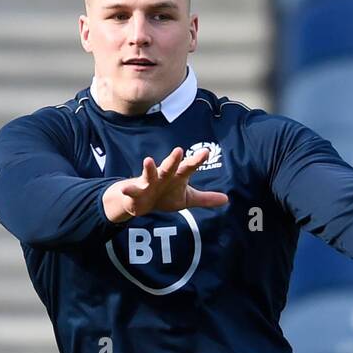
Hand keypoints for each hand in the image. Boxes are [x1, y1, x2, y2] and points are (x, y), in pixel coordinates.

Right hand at [102, 146, 228, 222]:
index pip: (189, 167)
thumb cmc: (166, 196)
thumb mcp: (187, 198)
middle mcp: (163, 176)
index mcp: (177, 176)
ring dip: (149, 168)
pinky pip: (132, 190)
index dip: (197, 160)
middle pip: (170, 166)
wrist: (142, 202)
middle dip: (174, 159)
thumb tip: (227, 199)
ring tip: (148, 160)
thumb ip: (205, 198)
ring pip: (149, 174)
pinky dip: (128, 189)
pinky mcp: (136, 192)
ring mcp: (149, 182)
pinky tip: (125, 188)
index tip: (206, 152)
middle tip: (179, 150)